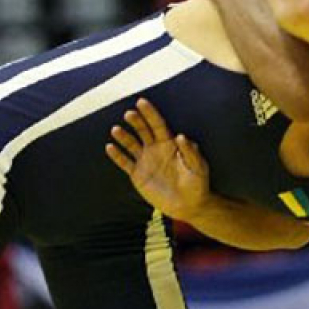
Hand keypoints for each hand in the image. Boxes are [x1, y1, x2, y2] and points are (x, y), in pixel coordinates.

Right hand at [106, 98, 210, 221]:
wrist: (188, 205)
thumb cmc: (197, 183)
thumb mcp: (198, 167)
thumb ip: (190, 152)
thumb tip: (180, 136)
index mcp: (169, 144)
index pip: (158, 124)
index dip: (150, 113)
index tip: (141, 102)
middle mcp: (155, 149)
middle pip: (143, 131)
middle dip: (136, 121)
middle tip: (129, 114)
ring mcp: (145, 161)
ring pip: (131, 144)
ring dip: (124, 136)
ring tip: (116, 129)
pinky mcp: (138, 175)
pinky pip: (125, 162)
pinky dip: (117, 155)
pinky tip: (110, 147)